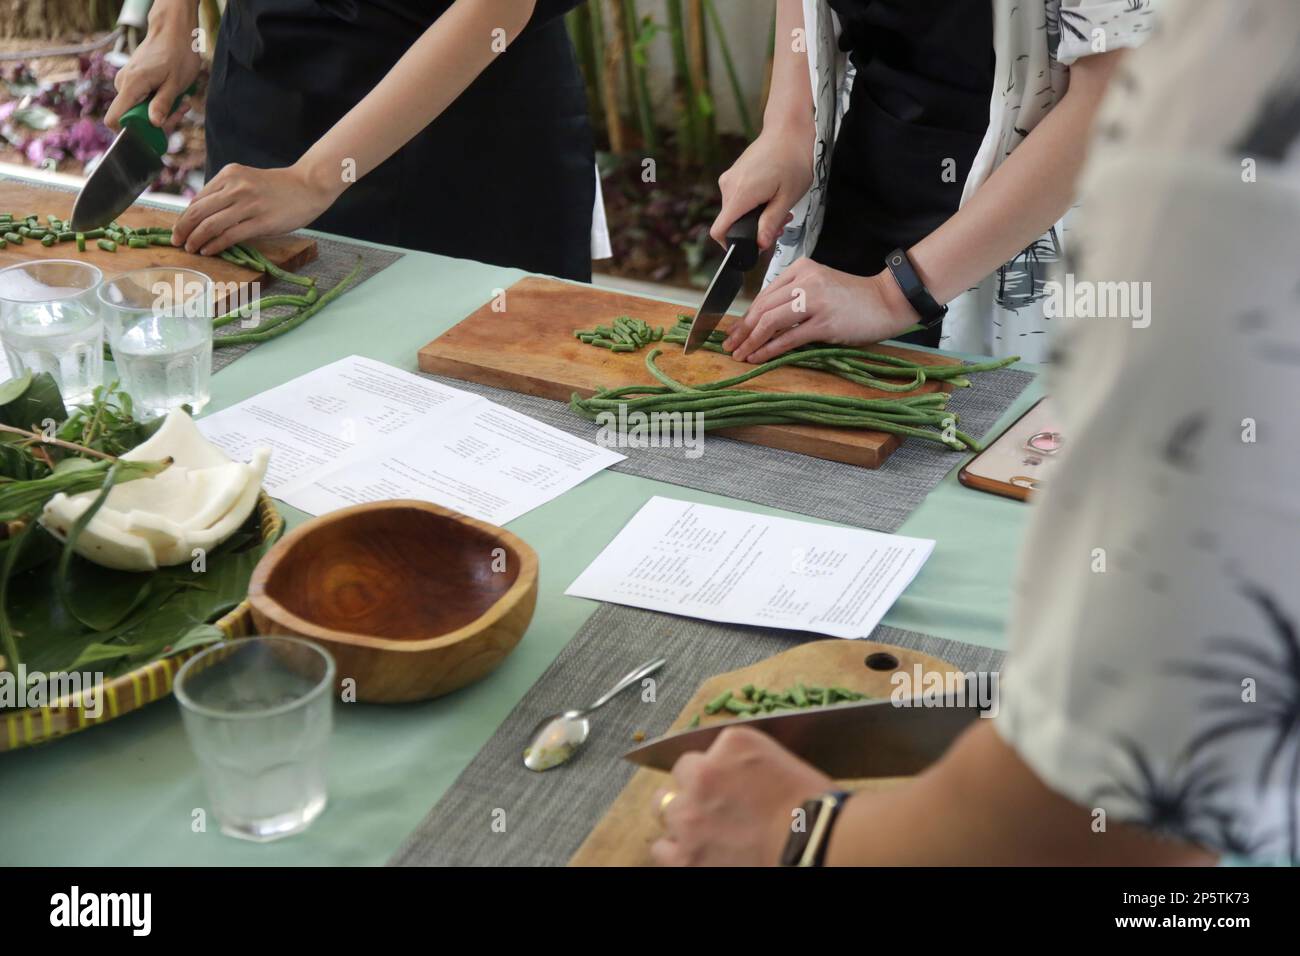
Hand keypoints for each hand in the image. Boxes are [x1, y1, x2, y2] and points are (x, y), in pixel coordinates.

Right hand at [104, 5, 200, 129]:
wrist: (173, 31)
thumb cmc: (177, 54)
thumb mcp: (175, 84)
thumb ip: (163, 105)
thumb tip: (154, 123)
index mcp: (131, 86)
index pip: (114, 119)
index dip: (132, 131)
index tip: (155, 130)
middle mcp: (123, 84)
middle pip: (132, 118)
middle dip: (158, 120)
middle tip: (180, 111)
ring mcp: (126, 82)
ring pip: (139, 109)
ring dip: (161, 111)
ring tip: (181, 101)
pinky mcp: (133, 80)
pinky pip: (142, 99)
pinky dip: (158, 101)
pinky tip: (173, 95)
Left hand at [170, 162, 341, 254]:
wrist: (309, 185)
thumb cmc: (279, 187)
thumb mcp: (248, 181)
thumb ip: (228, 193)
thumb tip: (205, 217)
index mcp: (230, 174)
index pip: (199, 199)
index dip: (185, 217)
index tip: (179, 229)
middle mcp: (236, 186)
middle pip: (199, 211)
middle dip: (183, 229)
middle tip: (176, 241)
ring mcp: (249, 204)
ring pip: (211, 224)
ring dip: (196, 239)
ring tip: (191, 248)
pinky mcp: (261, 221)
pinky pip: (230, 235)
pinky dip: (215, 245)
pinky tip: (208, 250)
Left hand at [650, 726, 831, 866]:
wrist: (816, 847)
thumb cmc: (815, 810)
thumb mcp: (783, 764)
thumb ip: (748, 763)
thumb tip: (737, 775)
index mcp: (732, 745)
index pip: (709, 749)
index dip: (715, 771)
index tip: (726, 785)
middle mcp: (703, 774)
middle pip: (680, 775)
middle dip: (692, 788)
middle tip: (712, 806)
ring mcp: (689, 817)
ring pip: (664, 810)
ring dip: (681, 818)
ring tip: (703, 832)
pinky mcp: (685, 856)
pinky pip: (662, 849)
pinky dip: (675, 852)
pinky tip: (694, 854)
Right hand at [709, 126, 813, 251]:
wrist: (789, 129)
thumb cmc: (792, 158)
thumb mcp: (787, 197)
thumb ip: (770, 223)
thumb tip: (760, 244)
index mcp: (740, 194)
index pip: (719, 230)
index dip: (730, 245)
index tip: (749, 248)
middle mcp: (728, 186)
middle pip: (730, 222)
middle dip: (753, 230)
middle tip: (779, 224)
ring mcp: (730, 178)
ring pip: (735, 210)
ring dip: (756, 216)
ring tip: (780, 208)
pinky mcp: (735, 174)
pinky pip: (738, 197)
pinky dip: (753, 204)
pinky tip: (772, 197)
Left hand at [724, 258, 920, 362]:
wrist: (888, 301)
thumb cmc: (854, 298)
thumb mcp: (820, 287)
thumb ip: (794, 297)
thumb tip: (763, 322)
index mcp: (801, 269)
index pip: (764, 295)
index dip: (745, 316)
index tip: (734, 332)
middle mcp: (805, 281)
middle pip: (762, 308)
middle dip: (742, 330)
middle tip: (729, 346)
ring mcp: (815, 301)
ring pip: (770, 322)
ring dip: (751, 341)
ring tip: (739, 354)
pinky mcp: (824, 322)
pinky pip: (788, 338)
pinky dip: (769, 350)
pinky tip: (758, 357)